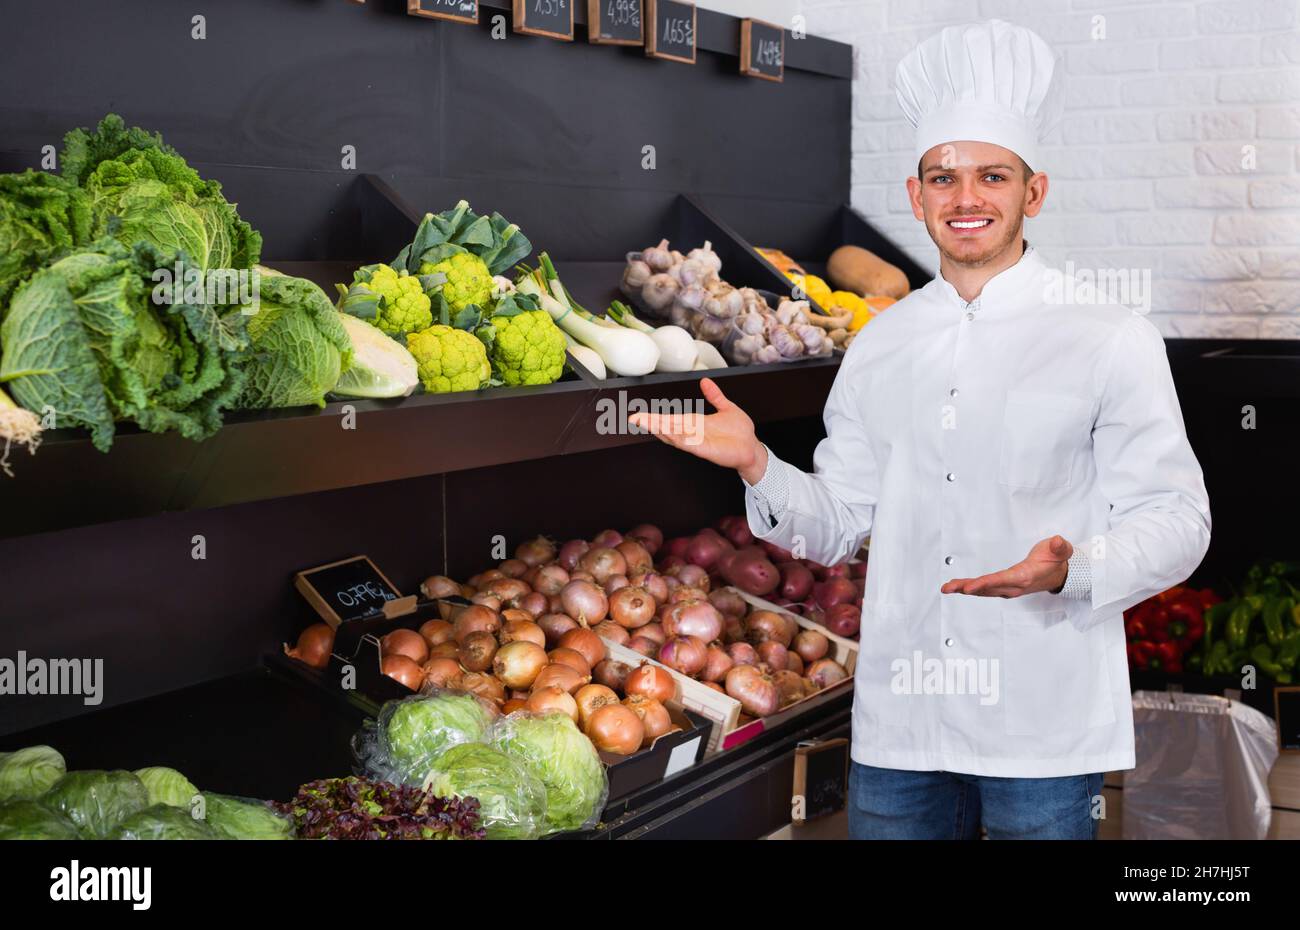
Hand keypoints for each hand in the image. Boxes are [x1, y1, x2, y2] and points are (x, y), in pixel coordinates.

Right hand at [627, 378, 765, 481]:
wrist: (752, 447)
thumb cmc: (740, 432)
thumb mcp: (726, 407)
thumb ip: (714, 395)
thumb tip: (705, 381)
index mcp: (695, 423)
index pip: (670, 419)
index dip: (654, 417)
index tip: (638, 415)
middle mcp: (693, 433)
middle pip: (667, 427)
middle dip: (651, 423)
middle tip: (634, 419)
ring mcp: (697, 442)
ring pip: (674, 435)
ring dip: (660, 429)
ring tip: (646, 423)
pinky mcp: (705, 450)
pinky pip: (688, 444)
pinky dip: (678, 438)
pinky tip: (669, 433)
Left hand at [941, 535, 1072, 597]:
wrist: (1059, 574)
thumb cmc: (1056, 560)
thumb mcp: (1062, 550)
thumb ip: (1060, 547)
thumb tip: (1059, 541)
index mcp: (1026, 577)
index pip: (1003, 580)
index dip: (986, 583)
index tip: (970, 587)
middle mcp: (1015, 586)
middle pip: (988, 588)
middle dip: (967, 588)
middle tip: (948, 588)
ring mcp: (1008, 589)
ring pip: (983, 590)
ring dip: (964, 589)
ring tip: (946, 588)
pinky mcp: (1003, 588)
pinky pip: (984, 589)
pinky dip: (970, 588)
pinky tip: (957, 587)